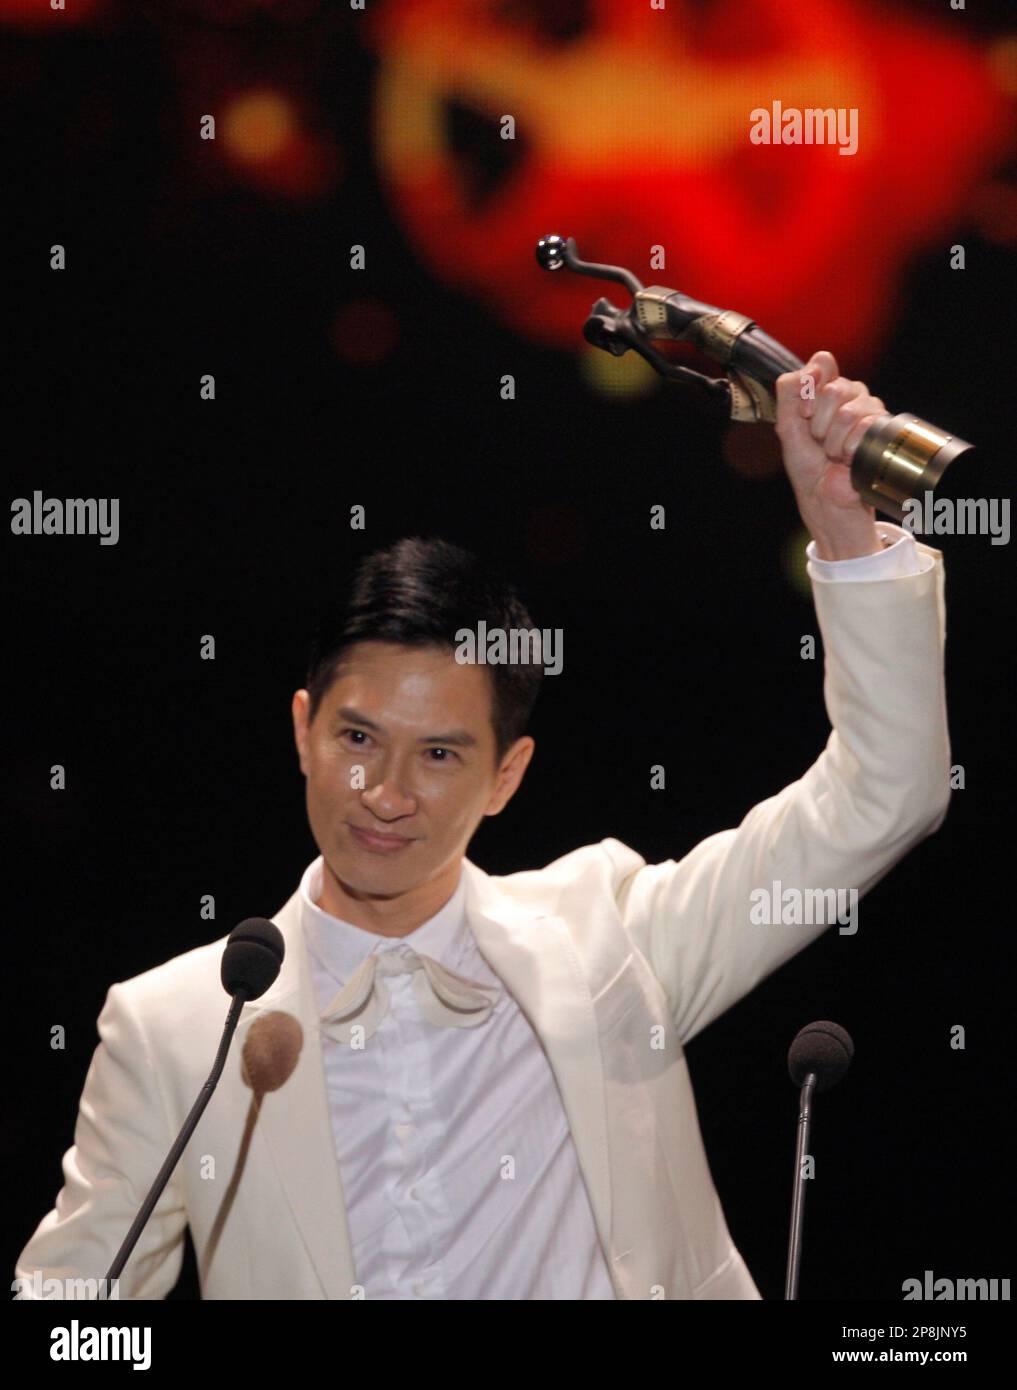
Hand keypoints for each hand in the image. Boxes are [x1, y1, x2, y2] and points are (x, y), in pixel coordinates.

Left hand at [775, 351, 888, 558]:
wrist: (827, 501)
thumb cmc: (808, 469)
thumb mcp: (787, 429)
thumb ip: (790, 392)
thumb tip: (813, 365)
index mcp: (824, 393)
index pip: (823, 363)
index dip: (811, 385)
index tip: (805, 413)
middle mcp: (848, 397)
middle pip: (835, 387)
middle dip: (819, 422)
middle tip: (820, 442)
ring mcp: (868, 412)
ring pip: (850, 408)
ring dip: (834, 439)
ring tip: (834, 454)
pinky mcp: (882, 430)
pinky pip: (866, 424)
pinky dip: (850, 447)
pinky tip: (849, 457)